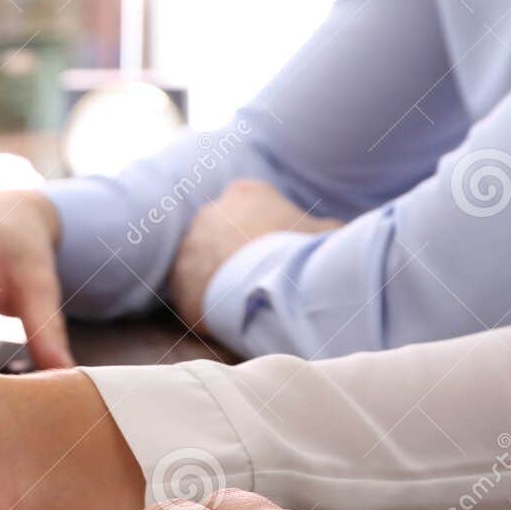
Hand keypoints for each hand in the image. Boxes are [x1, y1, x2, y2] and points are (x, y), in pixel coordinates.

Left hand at [169, 180, 340, 327]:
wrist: (273, 285)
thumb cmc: (304, 252)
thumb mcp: (328, 232)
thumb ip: (322, 228)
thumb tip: (331, 236)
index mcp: (245, 193)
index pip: (251, 205)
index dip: (266, 230)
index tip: (279, 250)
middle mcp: (210, 213)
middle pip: (224, 234)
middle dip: (238, 253)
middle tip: (261, 277)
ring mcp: (189, 246)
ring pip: (204, 263)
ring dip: (220, 278)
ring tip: (247, 300)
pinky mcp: (178, 280)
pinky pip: (192, 292)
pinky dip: (208, 303)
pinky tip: (230, 315)